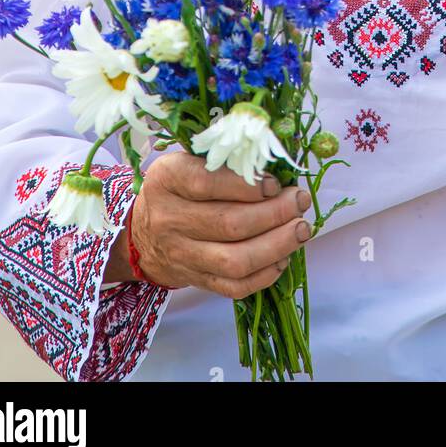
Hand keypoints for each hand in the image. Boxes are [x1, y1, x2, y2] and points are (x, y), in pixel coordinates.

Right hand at [103, 152, 312, 297]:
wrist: (144, 232)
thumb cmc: (178, 186)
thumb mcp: (189, 160)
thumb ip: (224, 159)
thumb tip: (273, 162)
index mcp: (167, 179)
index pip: (207, 182)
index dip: (247, 184)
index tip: (275, 182)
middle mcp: (169, 219)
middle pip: (229, 223)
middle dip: (274, 213)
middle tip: (299, 201)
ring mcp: (181, 255)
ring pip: (234, 260)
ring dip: (276, 246)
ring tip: (301, 229)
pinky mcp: (195, 280)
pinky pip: (234, 287)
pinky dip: (264, 275)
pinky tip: (283, 257)